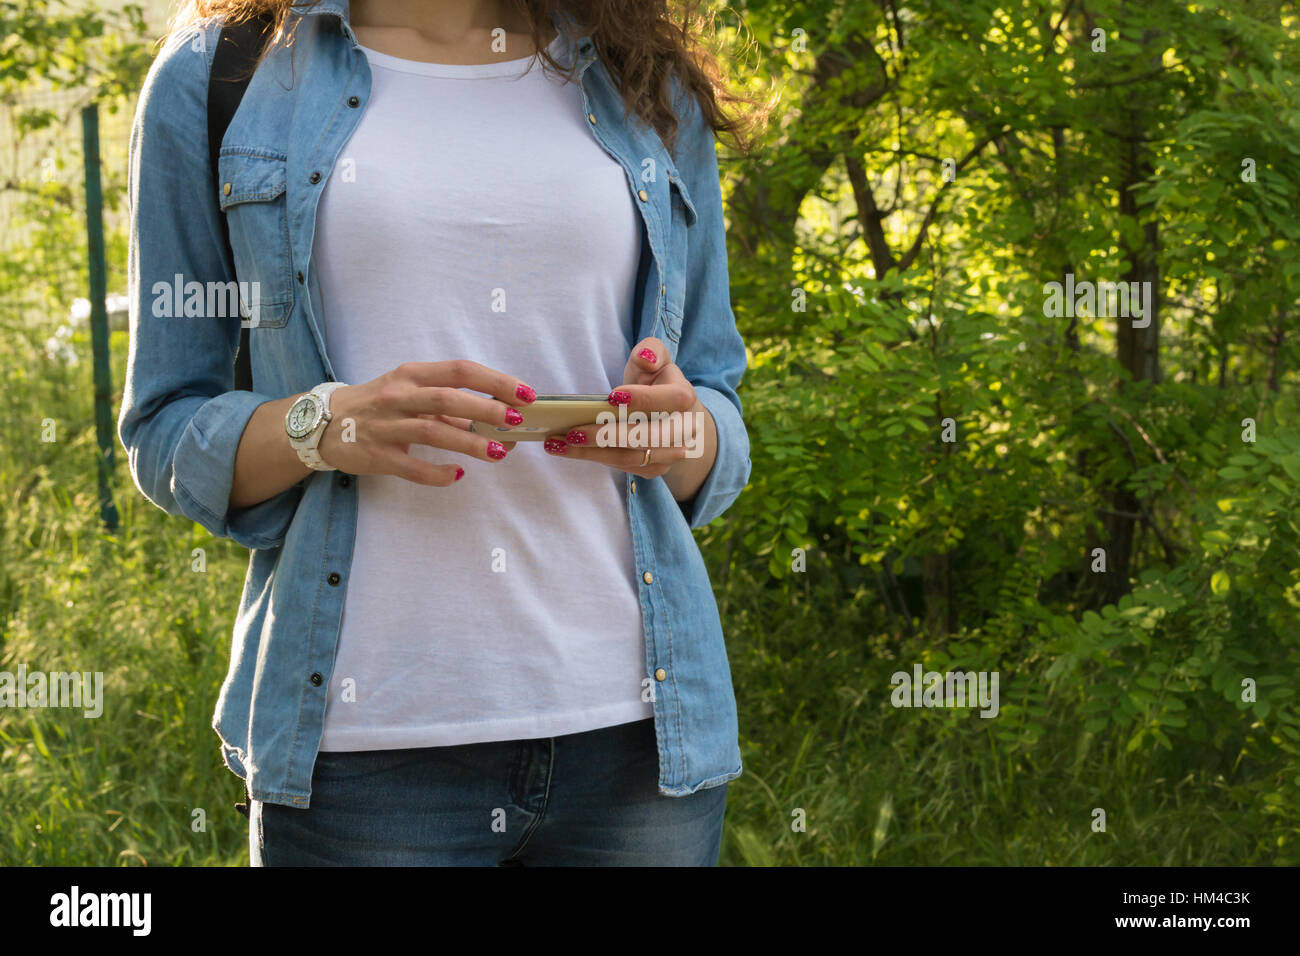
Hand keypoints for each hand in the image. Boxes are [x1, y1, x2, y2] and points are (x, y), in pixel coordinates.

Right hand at [317, 360, 536, 485]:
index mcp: (412, 374)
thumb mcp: (410, 393)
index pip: (459, 371)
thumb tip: (496, 418)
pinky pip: (411, 466)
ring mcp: (386, 426)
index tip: (525, 393)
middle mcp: (399, 396)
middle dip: (487, 409)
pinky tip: (457, 475)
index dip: (495, 381)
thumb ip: (449, 404)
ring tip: (498, 452)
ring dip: (469, 443)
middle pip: (448, 398)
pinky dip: (436, 473)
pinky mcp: (376, 455)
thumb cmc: (379, 404)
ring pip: (433, 431)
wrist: (323, 423)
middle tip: (516, 421)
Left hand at [541, 337, 705, 477]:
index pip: (669, 401)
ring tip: (558, 443)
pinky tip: (565, 449)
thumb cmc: (657, 382)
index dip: (642, 400)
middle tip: (571, 432)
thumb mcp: (655, 358)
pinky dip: (593, 459)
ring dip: (591, 452)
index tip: (611, 397)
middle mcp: (683, 430)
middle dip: (605, 436)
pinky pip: (623, 467)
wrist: (673, 414)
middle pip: (645, 437)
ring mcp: (670, 453)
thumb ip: (652, 351)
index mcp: (684, 398)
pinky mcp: (654, 468)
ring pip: (630, 457)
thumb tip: (645, 357)